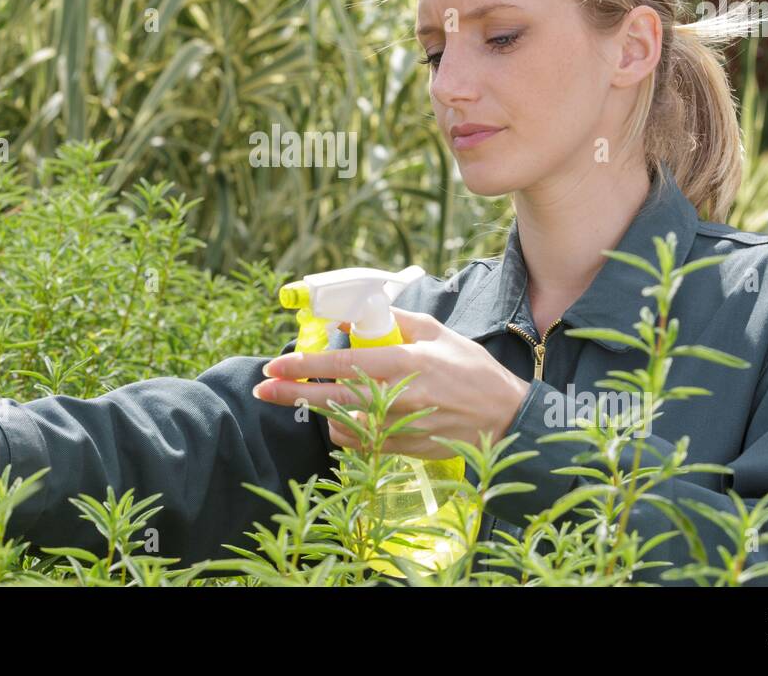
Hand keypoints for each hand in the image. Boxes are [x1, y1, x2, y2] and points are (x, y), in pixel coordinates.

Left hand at [253, 306, 529, 456]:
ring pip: (341, 423)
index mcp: (404, 363)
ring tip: (296, 398)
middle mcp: (396, 397)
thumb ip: (395, 321)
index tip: (276, 364)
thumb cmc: (472, 370)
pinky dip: (343, 431)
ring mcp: (398, 427)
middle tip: (263, 388)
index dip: (304, 365)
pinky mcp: (403, 448)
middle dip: (291, 393)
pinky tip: (337, 419)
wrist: (504, 418)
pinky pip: (360, 443)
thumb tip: (352, 319)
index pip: (342, 364)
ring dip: (316, 411)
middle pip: (331, 397)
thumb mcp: (437, 333)